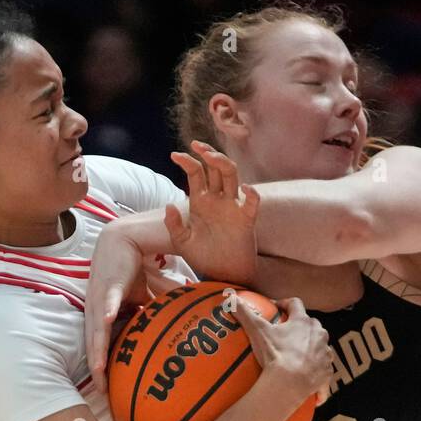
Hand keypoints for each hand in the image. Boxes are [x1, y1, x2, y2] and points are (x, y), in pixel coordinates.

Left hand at [86, 229, 180, 391]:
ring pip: (98, 326)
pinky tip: (106, 322)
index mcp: (102, 312)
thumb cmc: (133, 268)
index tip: (107, 388)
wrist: (127, 236)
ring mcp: (101, 295)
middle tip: (102, 390)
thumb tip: (169, 331)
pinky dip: (108, 310)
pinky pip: (109, 298)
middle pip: (95, 342)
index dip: (103, 365)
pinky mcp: (110, 281)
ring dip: (98, 348)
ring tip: (99, 368)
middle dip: (97, 366)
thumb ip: (149, 315)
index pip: (101, 344)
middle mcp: (97, 307)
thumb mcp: (142, 298)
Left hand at [166, 141, 259, 285]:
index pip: (195, 173)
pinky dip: (251, 194)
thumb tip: (169, 205)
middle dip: (207, 153)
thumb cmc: (204, 257)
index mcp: (201, 201)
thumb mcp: (182, 242)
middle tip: (197, 145)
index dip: (186, 161)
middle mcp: (217, 199)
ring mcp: (233, 207)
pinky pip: (252, 203)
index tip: (174, 155)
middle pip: (215, 168)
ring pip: (231, 176)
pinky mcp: (246, 219)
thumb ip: (174, 225)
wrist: (222, 275)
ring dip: (222, 163)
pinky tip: (246, 188)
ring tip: (211, 157)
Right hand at [236, 296, 332, 407]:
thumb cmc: (275, 355)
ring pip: (321, 347)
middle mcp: (319, 335)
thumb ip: (245, 313)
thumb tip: (230, 298)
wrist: (289, 384)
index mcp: (303, 321)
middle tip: (288, 334)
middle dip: (302, 327)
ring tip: (300, 356)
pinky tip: (310, 381)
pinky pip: (324, 372)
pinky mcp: (326, 373)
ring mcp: (325, 354)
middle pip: (312, 325)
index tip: (277, 308)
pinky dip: (319, 375)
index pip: (295, 304)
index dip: (285, 304)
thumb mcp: (257, 332)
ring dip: (313, 349)